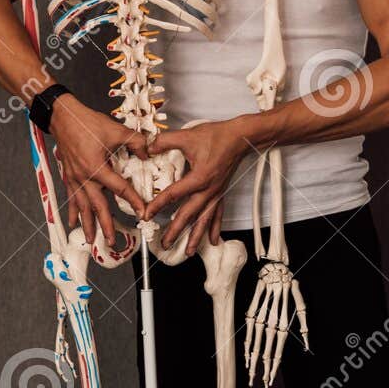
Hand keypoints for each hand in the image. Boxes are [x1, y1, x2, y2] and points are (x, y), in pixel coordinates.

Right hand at [49, 95, 147, 245]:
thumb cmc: (86, 122)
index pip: (119, 189)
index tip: (142, 213)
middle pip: (97, 206)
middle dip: (104, 226)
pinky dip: (73, 211)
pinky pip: (72, 198)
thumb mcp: (115, 129)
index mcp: (97, 168)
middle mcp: (84, 177)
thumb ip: (135, 141)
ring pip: (82, 207)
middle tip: (111, 242)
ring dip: (87, 225)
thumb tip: (148, 151)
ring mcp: (75, 178)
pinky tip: (73, 223)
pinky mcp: (69, 176)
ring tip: (90, 240)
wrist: (63, 116)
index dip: (133, 201)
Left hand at [145, 120, 250, 254]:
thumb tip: (148, 147)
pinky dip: (215, 228)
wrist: (241, 137)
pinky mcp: (221, 192)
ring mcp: (216, 193)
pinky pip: (217, 214)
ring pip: (204, 220)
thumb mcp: (188, 135)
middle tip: (166, 243)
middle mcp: (208, 190)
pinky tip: (212, 239)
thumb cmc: (218, 136)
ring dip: (196, 237)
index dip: (158, 205)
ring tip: (189, 252)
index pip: (173, 195)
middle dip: (177, 231)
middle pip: (189, 215)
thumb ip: (165, 141)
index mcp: (198, 178)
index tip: (147, 214)